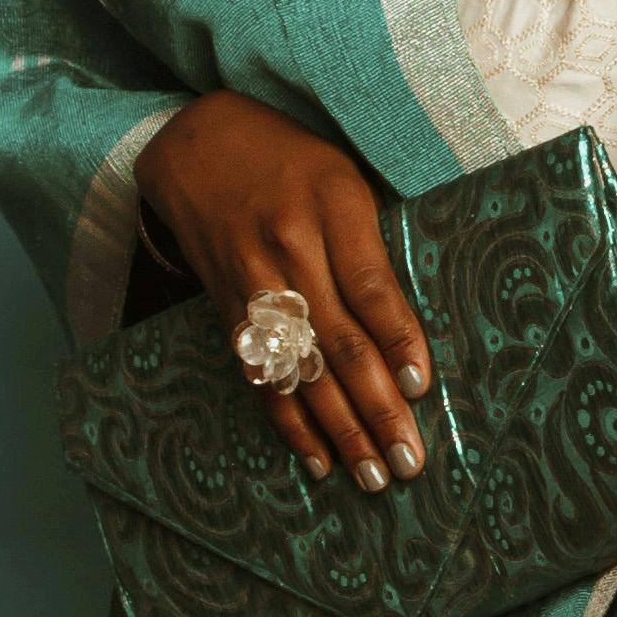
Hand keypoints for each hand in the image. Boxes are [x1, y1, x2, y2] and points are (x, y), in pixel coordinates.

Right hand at [132, 91, 431, 495]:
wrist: (195, 141)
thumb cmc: (292, 157)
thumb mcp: (346, 177)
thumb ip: (374, 241)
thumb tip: (412, 327)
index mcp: (332, 205)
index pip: (370, 286)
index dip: (397, 339)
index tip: (421, 388)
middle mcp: (288, 247)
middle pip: (338, 340)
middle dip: (376, 407)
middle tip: (408, 460)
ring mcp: (252, 280)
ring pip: (300, 367)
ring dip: (338, 428)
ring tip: (372, 474)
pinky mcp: (226, 305)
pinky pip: (260, 373)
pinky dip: (289, 420)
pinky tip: (317, 457)